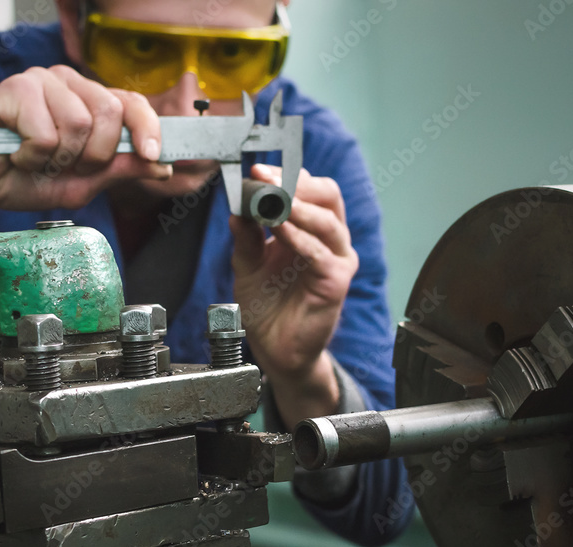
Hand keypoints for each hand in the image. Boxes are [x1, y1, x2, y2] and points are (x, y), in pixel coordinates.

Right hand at [0, 65, 171, 227]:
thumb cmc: (22, 177)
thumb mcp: (80, 184)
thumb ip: (119, 171)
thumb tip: (163, 166)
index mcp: (89, 102)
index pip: (132, 103)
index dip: (148, 128)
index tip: (154, 157)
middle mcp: (69, 84)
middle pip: (110, 111)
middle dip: (94, 155)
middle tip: (64, 166)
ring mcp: (41, 81)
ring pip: (78, 123)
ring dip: (56, 158)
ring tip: (33, 159)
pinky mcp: (14, 88)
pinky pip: (44, 132)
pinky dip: (31, 156)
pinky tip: (14, 153)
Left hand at [229, 164, 358, 425]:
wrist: (274, 349)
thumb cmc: (266, 306)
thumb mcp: (247, 265)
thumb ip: (245, 237)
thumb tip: (236, 207)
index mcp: (309, 229)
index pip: (308, 189)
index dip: (285, 175)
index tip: (256, 171)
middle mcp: (328, 240)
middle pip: (327, 196)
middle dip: (297, 184)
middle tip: (268, 180)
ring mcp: (336, 260)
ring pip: (328, 221)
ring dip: (300, 208)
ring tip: (275, 201)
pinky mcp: (336, 282)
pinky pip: (322, 254)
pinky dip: (302, 239)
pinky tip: (282, 231)